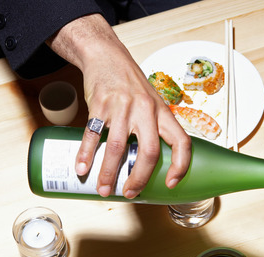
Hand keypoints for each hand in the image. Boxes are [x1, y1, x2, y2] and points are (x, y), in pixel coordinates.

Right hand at [49, 14, 190, 198]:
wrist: (107, 56)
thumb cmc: (131, 84)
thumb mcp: (151, 102)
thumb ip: (153, 128)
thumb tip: (147, 165)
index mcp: (162, 112)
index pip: (181, 141)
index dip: (181, 165)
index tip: (171, 183)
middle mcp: (145, 110)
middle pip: (148, 152)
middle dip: (138, 178)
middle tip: (129, 193)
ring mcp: (122, 108)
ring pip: (117, 147)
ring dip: (109, 173)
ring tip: (103, 189)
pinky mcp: (100, 105)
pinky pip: (92, 134)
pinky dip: (86, 154)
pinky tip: (82, 168)